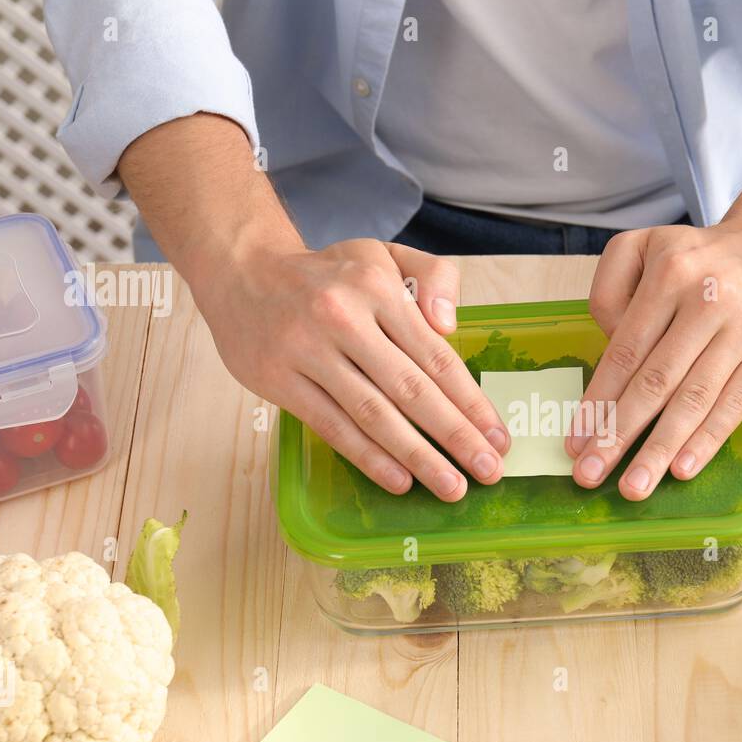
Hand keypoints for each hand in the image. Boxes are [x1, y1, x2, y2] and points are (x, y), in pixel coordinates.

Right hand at [196, 238, 508, 500]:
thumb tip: (450, 327)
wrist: (241, 270)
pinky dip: (368, 457)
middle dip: (456, 436)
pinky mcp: (278, 379)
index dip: (471, 401)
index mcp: (377, 288)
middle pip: (411, 389)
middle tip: (489, 470)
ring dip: (418, 456)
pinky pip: (332, 426)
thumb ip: (433, 276)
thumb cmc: (327, 273)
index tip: (500, 436)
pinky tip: (400, 481)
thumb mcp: (384, 254)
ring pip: (373, 414)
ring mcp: (307, 350)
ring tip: (452, 486)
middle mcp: (344, 318)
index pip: (435, 355)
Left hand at [566, 223, 741, 499]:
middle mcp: (707, 299)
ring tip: (633, 487)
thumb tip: (609, 358)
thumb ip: (609, 292)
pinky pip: (736, 402)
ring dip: (660, 449)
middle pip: (655, 381)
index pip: (625, 351)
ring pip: (694, 398)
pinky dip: (708, 439)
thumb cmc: (698, 257)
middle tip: (590, 475)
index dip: (598, 401)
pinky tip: (682, 469)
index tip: (575, 443)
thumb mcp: (642, 246)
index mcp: (669, 273)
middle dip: (618, 434)